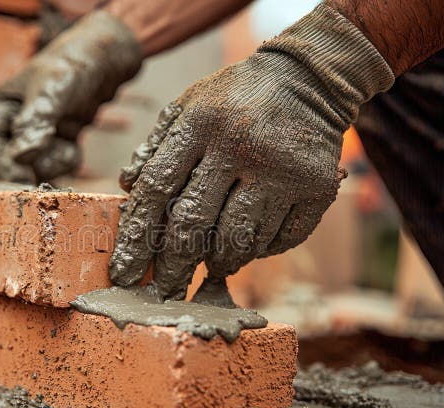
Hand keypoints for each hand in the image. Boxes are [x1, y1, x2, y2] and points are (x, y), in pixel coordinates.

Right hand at [0, 11, 141, 182]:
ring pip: (33, 167)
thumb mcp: (52, 90)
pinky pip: (54, 165)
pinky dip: (64, 161)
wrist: (105, 62)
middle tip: (41, 186)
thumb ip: (37, 122)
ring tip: (68, 147)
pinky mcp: (54, 144)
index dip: (2, 163)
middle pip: (9, 160)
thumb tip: (21, 155)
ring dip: (51, 164)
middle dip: (27, 171)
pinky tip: (74, 147)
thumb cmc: (73, 67)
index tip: (20, 181)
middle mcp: (13, 124)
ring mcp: (35, 136)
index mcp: (2, 106)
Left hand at [109, 4, 393, 301]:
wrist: (309, 80)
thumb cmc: (236, 98)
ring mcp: (282, 169)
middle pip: (195, 225)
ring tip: (211, 264)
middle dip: (174, 267)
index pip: (157, 189)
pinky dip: (260, 251)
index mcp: (200, 123)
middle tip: (166, 291)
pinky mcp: (318, 187)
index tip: (126, 272)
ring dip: (219, 262)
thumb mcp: (189, 105)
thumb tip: (128, 188)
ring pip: (239, 241)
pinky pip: (280, 241)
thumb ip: (157, 145)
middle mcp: (240, 146)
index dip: (137, 237)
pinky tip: (250, 243)